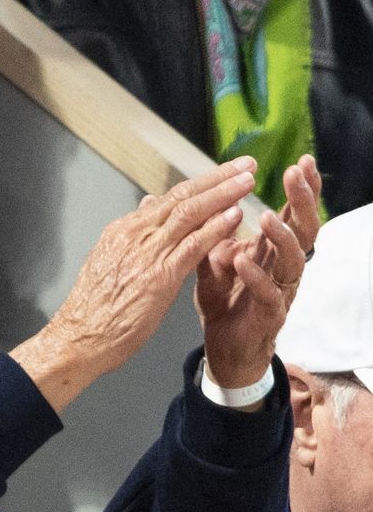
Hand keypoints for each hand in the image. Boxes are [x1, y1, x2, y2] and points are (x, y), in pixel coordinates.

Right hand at [11, 159, 256, 411]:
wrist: (79, 337)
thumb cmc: (94, 310)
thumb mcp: (109, 263)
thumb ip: (131, 236)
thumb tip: (145, 209)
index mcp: (124, 231)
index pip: (169, 199)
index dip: (201, 184)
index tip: (224, 174)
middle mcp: (135, 234)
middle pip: (183, 196)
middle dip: (218, 177)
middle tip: (246, 163)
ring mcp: (147, 253)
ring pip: (190, 212)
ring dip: (223, 194)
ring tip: (248, 180)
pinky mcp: (158, 276)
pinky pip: (192, 245)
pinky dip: (215, 228)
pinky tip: (236, 216)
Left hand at [196, 155, 321, 389]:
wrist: (225, 350)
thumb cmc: (225, 303)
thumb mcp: (213, 263)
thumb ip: (213, 235)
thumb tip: (206, 204)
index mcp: (271, 250)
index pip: (291, 214)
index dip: (300, 190)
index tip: (301, 161)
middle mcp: (282, 267)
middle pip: (303, 230)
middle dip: (302, 201)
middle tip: (296, 174)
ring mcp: (280, 292)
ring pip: (293, 260)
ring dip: (280, 236)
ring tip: (264, 216)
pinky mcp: (269, 316)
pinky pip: (269, 294)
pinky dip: (255, 276)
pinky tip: (242, 260)